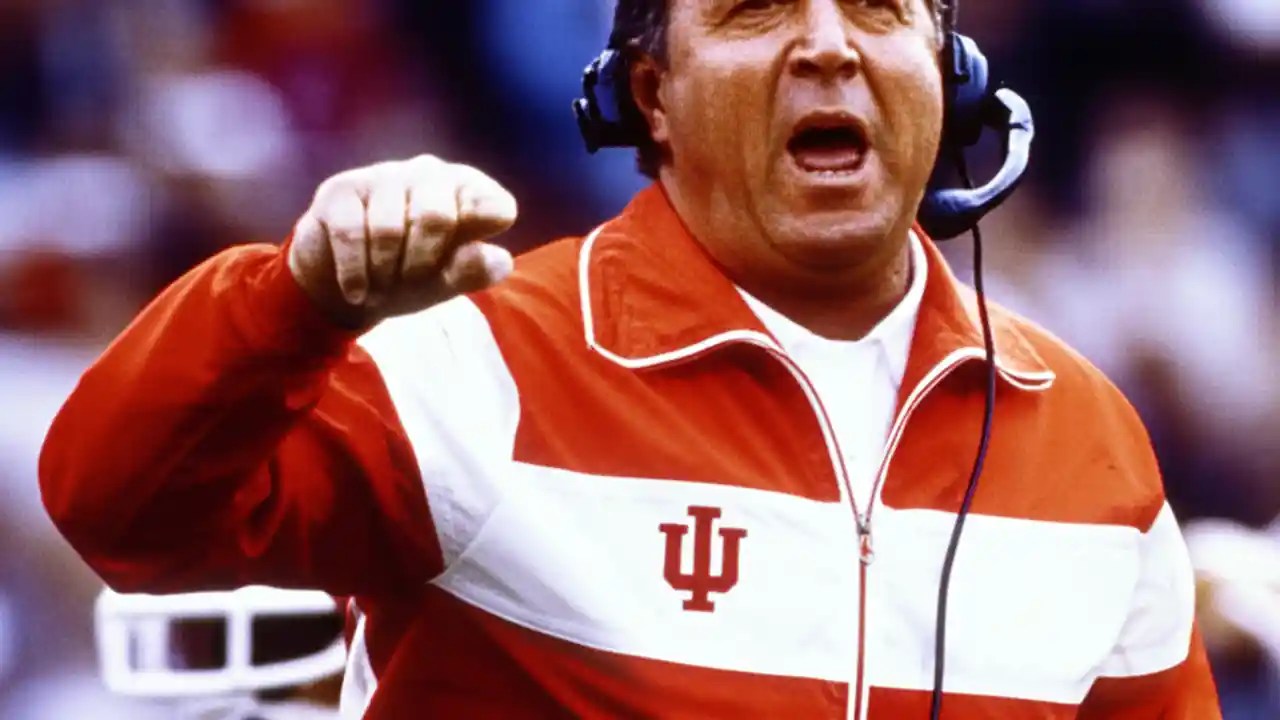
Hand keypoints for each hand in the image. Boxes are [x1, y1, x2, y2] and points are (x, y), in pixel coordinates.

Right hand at [288, 155, 516, 328]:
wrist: (346, 287)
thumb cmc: (409, 276)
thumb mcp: (446, 282)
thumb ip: (474, 271)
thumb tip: (500, 260)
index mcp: (466, 191)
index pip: (495, 206)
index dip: (480, 241)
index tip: (461, 260)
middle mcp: (428, 173)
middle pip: (436, 217)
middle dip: (421, 264)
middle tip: (410, 280)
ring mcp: (383, 176)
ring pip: (388, 228)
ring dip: (384, 272)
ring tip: (381, 283)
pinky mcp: (341, 189)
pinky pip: (350, 233)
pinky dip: (355, 274)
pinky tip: (357, 290)